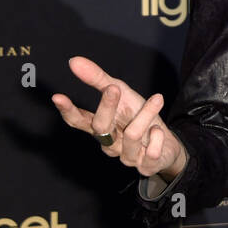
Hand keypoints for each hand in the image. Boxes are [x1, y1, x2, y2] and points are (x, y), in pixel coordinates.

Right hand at [51, 56, 187, 181]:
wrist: (169, 143)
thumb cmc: (138, 116)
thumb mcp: (122, 93)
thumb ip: (98, 80)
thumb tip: (74, 61)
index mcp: (100, 126)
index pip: (78, 121)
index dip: (67, 111)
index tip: (58, 97)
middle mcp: (109, 144)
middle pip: (100, 127)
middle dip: (107, 106)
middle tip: (114, 88)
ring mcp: (126, 157)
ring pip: (131, 135)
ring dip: (146, 114)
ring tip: (157, 99)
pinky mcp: (145, 166)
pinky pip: (150, 151)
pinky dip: (158, 136)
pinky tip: (158, 131)